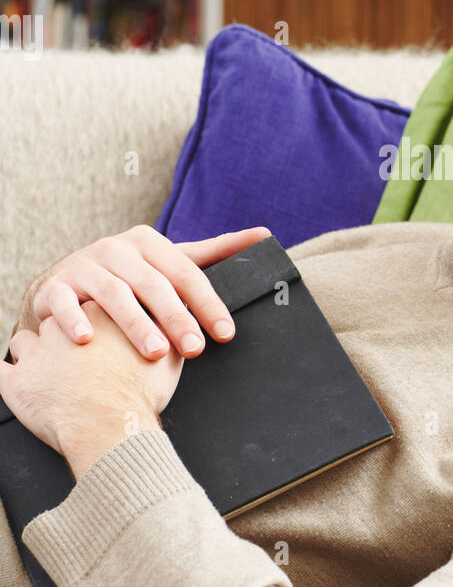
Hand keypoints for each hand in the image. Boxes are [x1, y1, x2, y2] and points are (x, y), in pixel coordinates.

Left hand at [0, 300, 183, 479]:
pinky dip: (6, 376)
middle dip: (64, 336)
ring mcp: (36, 353)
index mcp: (98, 313)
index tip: (98, 338)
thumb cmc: (142, 393)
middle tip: (76, 357)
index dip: (94, 323)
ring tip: (50, 374)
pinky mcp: (16, 382)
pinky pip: (1, 372)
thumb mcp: (170, 355)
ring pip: (27, 342)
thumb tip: (177, 323)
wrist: (113, 427)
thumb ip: (168, 331)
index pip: (90, 306)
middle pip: (57, 320)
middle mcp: (61, 325)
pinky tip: (16, 380)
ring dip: (36, 355)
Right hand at [15, 224, 271, 360]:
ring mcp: (83, 266)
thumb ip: (214, 251)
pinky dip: (75, 319)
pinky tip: (87, 341)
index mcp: (148, 242)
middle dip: (176, 318)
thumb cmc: (130, 275)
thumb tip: (265, 234)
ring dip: (135, 323)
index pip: (186, 273)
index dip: (207, 303)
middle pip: (153, 285)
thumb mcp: (169, 260)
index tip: (225, 333)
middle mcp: (116, 249)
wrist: (64, 283)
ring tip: (155, 352)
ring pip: (113, 294)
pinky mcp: (52, 287)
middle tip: (195, 350)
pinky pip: (62, 302)